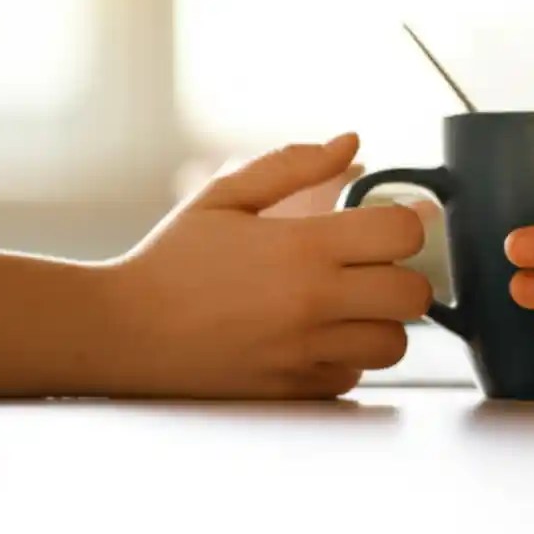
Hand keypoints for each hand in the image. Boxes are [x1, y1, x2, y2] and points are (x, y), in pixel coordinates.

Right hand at [102, 133, 431, 397]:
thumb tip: (351, 143)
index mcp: (302, 246)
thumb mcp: (224, 198)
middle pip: (414, 295)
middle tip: (372, 271)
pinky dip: (344, 358)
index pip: (403, 232)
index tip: (382, 226)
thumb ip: (292, 165)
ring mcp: (305, 351)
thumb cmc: (171, 260)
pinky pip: (353, 375)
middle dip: (402, 278)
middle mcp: (312, 302)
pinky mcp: (294, 390)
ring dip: (379, 324)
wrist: (119, 332)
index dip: (403, 224)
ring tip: (345, 309)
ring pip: (393, 343)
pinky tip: (312, 339)